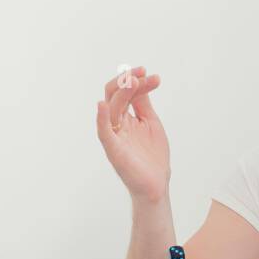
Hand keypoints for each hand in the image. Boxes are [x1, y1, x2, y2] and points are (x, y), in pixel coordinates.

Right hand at [95, 65, 170, 202]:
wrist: (156, 185)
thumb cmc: (152, 157)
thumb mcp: (150, 123)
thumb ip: (143, 104)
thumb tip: (139, 81)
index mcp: (126, 118)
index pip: (128, 93)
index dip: (139, 82)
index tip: (154, 77)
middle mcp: (118, 125)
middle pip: (115, 95)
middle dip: (128, 81)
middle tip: (142, 73)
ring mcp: (115, 136)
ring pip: (112, 108)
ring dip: (122, 92)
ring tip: (135, 80)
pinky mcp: (113, 150)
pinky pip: (103, 132)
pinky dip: (101, 118)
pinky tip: (102, 105)